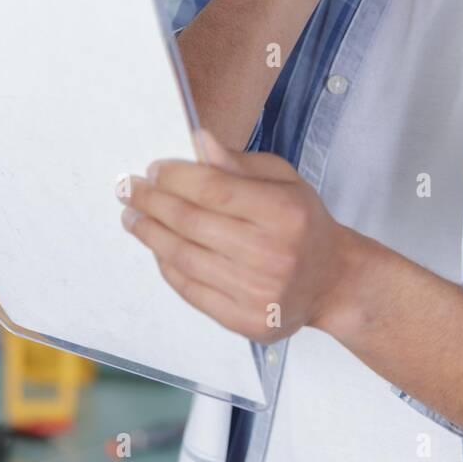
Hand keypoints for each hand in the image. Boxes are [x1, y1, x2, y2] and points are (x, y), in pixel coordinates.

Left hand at [117, 130, 352, 343]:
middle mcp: (271, 254)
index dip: (176, 177)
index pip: (214, 189)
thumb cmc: (303, 222)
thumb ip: (239, 163)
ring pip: (184, 258)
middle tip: (129, 190)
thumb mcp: (284, 180)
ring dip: (150, 234)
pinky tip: (157, 247)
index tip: (153, 169)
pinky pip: (190, 291)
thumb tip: (198, 140)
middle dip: (151, 202)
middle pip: (191, 223)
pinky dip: (167, 266)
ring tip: (134, 217)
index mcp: (283, 212)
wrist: (333, 280)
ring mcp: (257, 292)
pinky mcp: (245, 321)